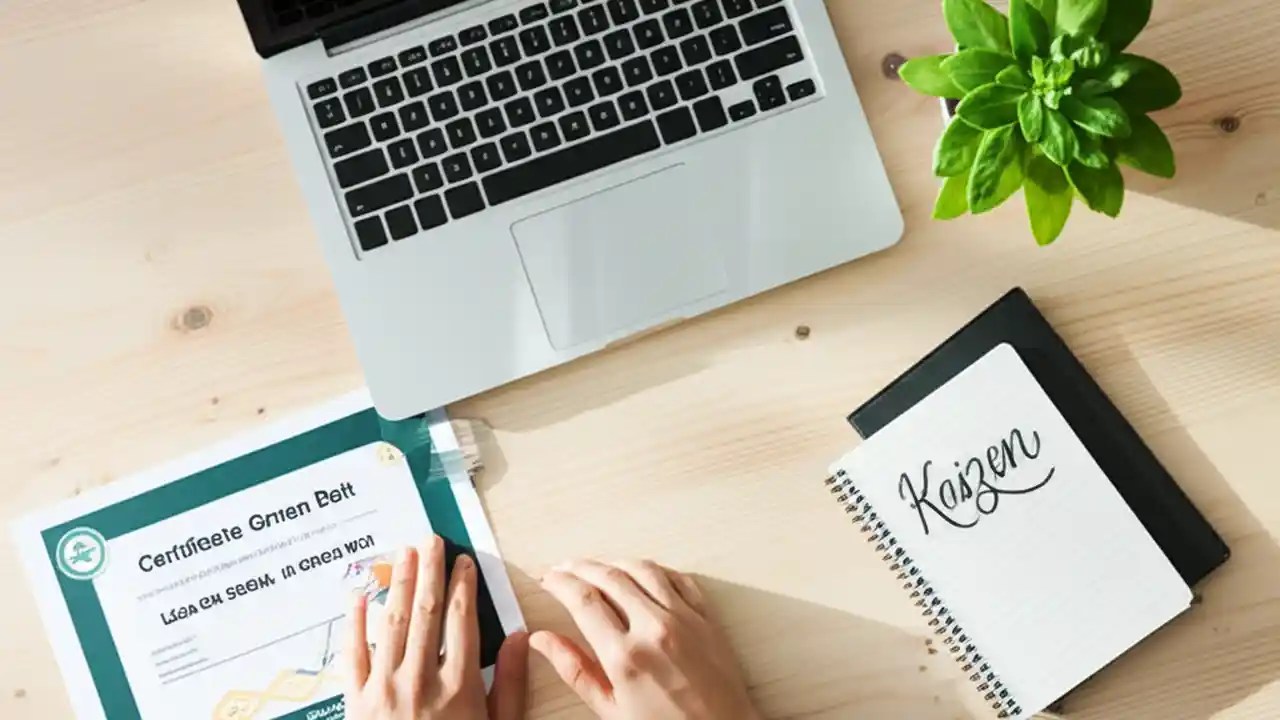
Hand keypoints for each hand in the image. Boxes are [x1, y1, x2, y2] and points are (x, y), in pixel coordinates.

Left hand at [345, 536, 528, 719]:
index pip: (461, 621)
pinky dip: (355, 623)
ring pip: (393, 625)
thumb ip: (510, 684)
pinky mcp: (356, 702)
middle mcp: (420, 682)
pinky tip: (359, 596)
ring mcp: (384, 690)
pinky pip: (354, 654)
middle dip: (430, 572)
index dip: (463, 586)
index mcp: (458, 687)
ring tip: (404, 555)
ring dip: (399, 585)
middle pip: (426, 613)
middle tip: (431, 541)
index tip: (464, 562)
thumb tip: (519, 638)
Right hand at [532, 560, 760, 719]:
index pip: (583, 601)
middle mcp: (655, 629)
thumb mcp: (611, 710)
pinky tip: (643, 572)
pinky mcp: (707, 618)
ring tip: (598, 565)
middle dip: (580, 566)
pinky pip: (679, 578)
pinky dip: (655, 569)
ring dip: (615, 561)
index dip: (560, 582)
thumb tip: (543, 640)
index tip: (549, 578)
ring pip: (643, 569)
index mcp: (626, 657)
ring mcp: (685, 619)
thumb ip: (575, 670)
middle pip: (609, 577)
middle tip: (565, 567)